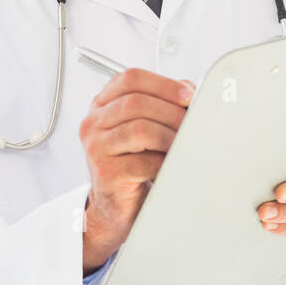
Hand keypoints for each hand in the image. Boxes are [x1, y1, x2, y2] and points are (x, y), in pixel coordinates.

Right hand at [78, 68, 194, 273]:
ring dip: (170, 136)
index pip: (129, 79)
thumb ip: (161, 105)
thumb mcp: (145, 128)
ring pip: (140, 129)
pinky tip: (170, 165)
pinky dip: (164, 162)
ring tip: (184, 144)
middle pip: (136, 102)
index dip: (163, 83)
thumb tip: (190, 93)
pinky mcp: (105, 173)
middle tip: (192, 123)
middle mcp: (93, 123)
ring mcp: (96, 148)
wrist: (116, 205)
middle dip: (172, 111)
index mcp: (102, 105)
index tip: (187, 94)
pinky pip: (143, 161)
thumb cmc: (133, 164)